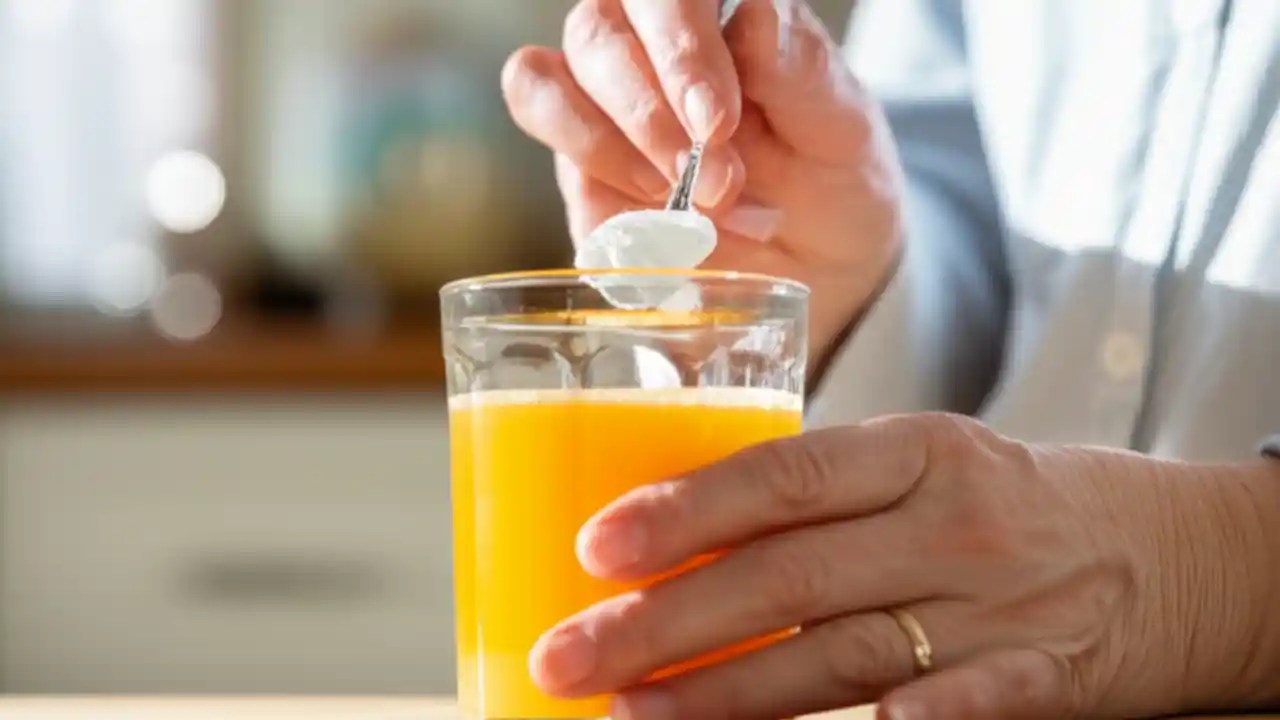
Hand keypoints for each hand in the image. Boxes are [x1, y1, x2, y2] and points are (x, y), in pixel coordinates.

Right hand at [501, 0, 902, 362]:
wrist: (824, 261)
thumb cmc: (832, 171)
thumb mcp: (839, 123)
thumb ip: (799, 67)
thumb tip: (754, 11)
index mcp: (704, 15)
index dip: (676, 48)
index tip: (716, 120)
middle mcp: (640, 50)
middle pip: (593, 35)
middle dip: (647, 113)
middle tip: (717, 181)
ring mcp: (600, 114)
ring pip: (541, 89)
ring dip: (604, 149)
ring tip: (681, 204)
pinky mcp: (586, 184)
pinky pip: (566, 185)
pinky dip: (609, 215)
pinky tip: (671, 240)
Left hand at [529, 414, 1279, 718]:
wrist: (1164, 550)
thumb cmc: (1003, 501)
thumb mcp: (921, 466)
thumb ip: (819, 496)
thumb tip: (673, 530)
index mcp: (916, 451)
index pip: (786, 475)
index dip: (688, 510)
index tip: (597, 547)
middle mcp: (953, 521)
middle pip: (793, 575)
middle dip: (669, 623)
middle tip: (573, 656)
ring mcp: (1003, 602)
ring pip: (847, 653)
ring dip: (733, 694)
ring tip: (635, 716)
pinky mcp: (1051, 673)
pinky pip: (981, 701)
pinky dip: (928, 716)